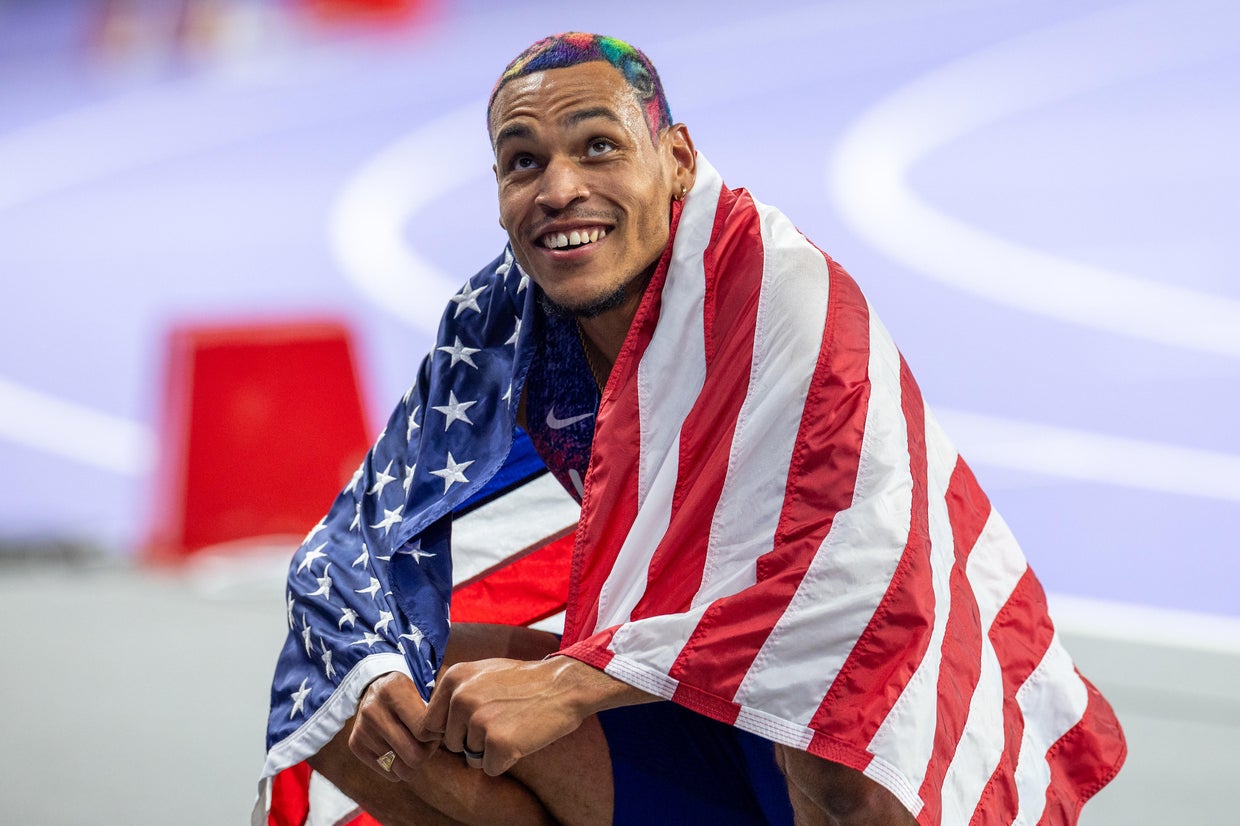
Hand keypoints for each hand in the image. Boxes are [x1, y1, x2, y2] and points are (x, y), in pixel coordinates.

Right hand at [348, 672, 437, 782]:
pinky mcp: (356, 744)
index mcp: (394, 691)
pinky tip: (400, 747)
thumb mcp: (425, 686)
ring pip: (402, 769)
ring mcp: (362, 729)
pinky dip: (399, 765)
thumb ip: (438, 708)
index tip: (437, 729)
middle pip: (414, 756)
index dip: (436, 735)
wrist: (374, 683)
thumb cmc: (410, 689)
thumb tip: (451, 734)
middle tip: (429, 742)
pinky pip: (389, 773)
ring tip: (415, 744)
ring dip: (413, 760)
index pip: (424, 731)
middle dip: (427, 752)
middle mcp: (373, 711)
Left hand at [415, 656, 640, 776]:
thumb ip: (453, 693)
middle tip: (502, 719)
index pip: (428, 725)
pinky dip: (505, 761)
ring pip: (470, 757)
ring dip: (490, 751)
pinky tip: (521, 738)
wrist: (564, 685)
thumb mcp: (481, 672)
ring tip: (513, 725)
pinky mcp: (498, 743)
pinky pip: (489, 768)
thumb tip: (425, 724)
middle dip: (472, 740)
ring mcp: (478, 720)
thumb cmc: (524, 681)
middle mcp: (460, 698)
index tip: (471, 725)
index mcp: (453, 679)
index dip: (449, 731)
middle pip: (449, 743)